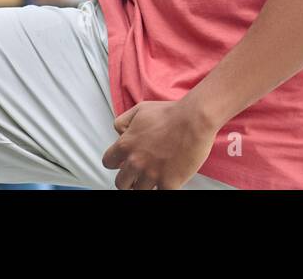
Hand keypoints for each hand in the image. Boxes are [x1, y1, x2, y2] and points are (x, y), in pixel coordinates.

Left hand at [101, 99, 217, 189]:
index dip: (115, 163)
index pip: (108, 162)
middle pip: (121, 183)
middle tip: (137, 175)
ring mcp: (151, 174)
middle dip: (128, 179)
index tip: (122, 164)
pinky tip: (167, 182)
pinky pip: (160, 194)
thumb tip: (119, 133)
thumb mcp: (140, 109)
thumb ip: (123, 122)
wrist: (194, 119)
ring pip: (139, 191)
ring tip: (154, 177)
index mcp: (126, 144)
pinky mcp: (169, 183)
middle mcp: (136, 161)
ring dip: (145, 185)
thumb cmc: (170, 113)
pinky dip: (163, 189)